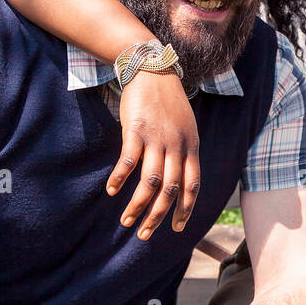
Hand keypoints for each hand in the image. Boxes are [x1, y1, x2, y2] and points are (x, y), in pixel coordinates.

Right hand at [108, 70, 200, 239]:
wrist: (154, 71)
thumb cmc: (169, 103)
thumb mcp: (186, 128)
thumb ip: (184, 152)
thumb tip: (180, 180)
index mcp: (191, 147)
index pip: (192, 186)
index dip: (185, 209)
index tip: (176, 228)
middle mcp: (177, 146)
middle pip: (171, 190)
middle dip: (158, 216)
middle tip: (144, 234)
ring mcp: (157, 139)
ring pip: (151, 182)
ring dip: (138, 205)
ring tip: (126, 221)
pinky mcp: (137, 131)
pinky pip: (129, 161)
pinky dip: (120, 179)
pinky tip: (113, 191)